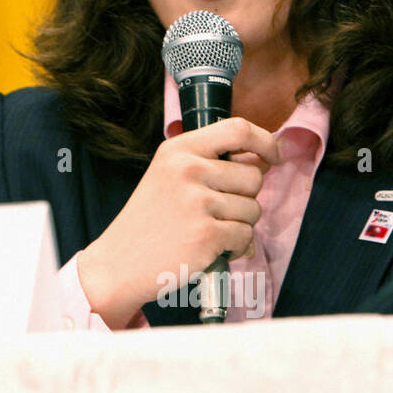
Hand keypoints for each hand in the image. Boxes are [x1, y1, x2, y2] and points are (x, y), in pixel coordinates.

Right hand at [76, 117, 282, 327]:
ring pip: (254, 209)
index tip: (273, 156)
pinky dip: (236, 248)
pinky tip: (210, 249)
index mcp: (178, 149)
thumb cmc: (149, 220)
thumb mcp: (168, 175)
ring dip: (240, 225)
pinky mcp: (206, 234)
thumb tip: (262, 160)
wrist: (119, 262)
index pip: (238, 129)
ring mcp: (197, 201)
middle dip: (246, 198)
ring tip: (209, 231)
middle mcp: (187, 169)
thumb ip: (208, 162)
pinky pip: (246, 236)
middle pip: (253, 176)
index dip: (265, 142)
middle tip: (217, 212)